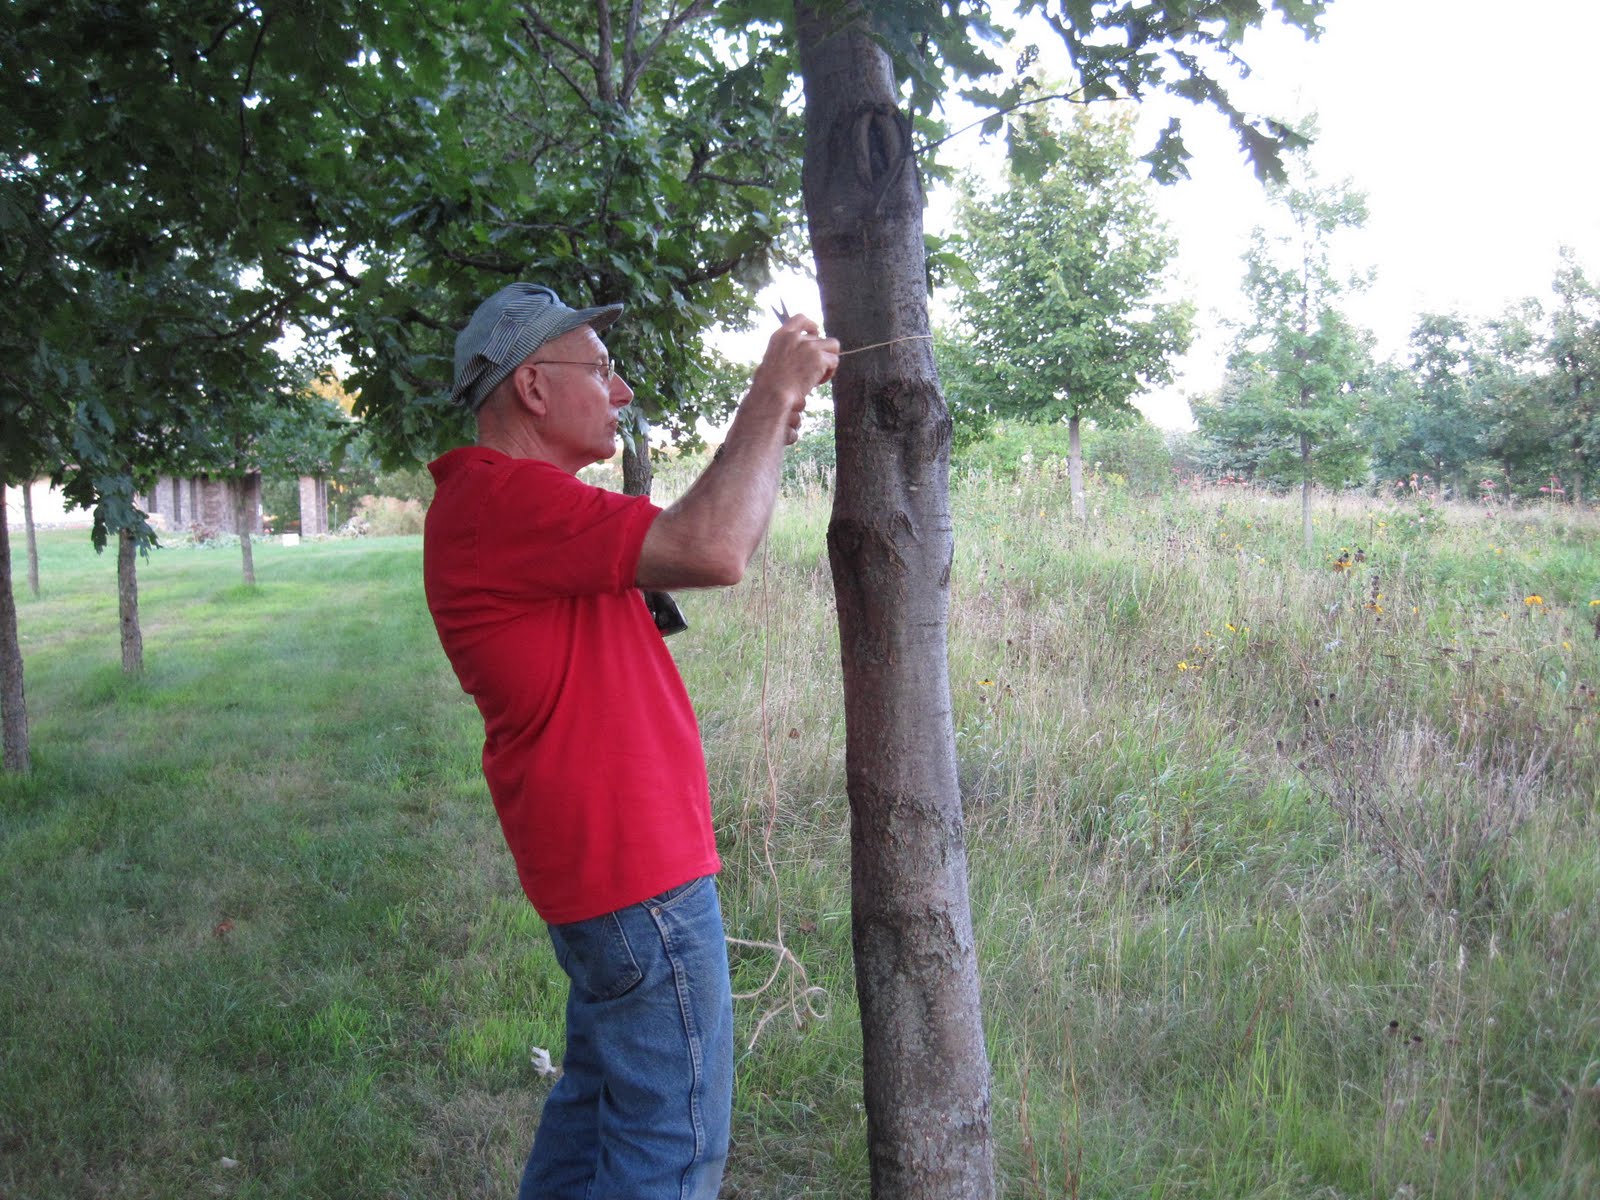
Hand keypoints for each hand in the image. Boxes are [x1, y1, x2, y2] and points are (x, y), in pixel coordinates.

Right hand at [748, 315, 838, 435]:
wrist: (772, 394)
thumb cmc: (769, 386)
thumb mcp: (773, 361)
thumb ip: (787, 353)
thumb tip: (804, 356)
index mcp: (781, 336)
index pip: (800, 319)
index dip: (811, 325)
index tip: (815, 333)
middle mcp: (795, 337)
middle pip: (821, 338)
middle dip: (820, 355)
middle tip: (811, 373)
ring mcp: (809, 346)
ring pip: (833, 346)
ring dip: (829, 360)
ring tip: (818, 376)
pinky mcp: (819, 357)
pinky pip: (834, 361)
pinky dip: (829, 373)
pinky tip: (817, 383)